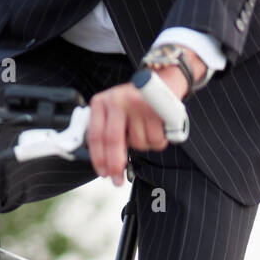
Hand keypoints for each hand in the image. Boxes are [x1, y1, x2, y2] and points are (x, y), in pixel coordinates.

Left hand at [87, 47, 205, 185]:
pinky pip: (155, 140)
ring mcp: (136, 103)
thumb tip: (107, 165)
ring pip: (138, 143)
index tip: (103, 173)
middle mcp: (117, 100)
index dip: (99, 158)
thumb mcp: (116, 112)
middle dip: (116, 163)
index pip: (96, 135)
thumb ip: (108, 133)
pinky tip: (158, 128)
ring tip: (147, 130)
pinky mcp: (156, 108)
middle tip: (117, 180)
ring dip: (144, 145)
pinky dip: (158, 141)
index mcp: (102, 102)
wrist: (163, 80)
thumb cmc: (137, 103)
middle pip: (113, 140)